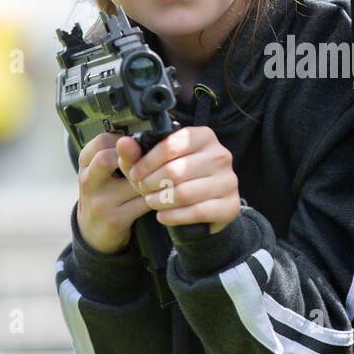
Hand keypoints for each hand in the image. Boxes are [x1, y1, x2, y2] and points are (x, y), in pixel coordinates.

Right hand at [75, 132, 152, 254]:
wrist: (93, 231)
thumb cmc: (104, 192)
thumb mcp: (102, 170)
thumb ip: (118, 152)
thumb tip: (147, 131)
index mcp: (85, 163)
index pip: (102, 141)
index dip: (125, 139)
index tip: (138, 144)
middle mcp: (88, 181)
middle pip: (108, 159)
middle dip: (134, 157)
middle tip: (151, 160)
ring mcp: (100, 201)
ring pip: (133, 181)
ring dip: (153, 176)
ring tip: (162, 174)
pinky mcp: (116, 219)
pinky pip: (144, 202)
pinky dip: (158, 195)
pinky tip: (163, 192)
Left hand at [120, 125, 240, 235]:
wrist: (203, 210)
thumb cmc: (177, 181)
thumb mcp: (154, 166)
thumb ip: (136, 155)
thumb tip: (123, 143)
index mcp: (204, 136)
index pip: (170, 146)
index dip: (146, 162)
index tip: (135, 173)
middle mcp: (220, 155)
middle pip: (176, 171)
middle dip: (152, 183)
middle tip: (144, 190)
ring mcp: (229, 181)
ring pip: (185, 193)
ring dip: (161, 201)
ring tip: (152, 202)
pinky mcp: (231, 205)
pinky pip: (197, 212)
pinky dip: (174, 216)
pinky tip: (163, 216)